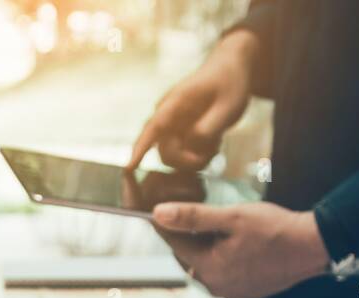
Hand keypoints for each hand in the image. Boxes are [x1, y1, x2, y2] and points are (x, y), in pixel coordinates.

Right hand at [128, 28, 258, 170]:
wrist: (230, 68)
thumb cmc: (229, 83)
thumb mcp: (228, 107)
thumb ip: (208, 130)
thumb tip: (190, 148)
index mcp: (176, 103)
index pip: (154, 128)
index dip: (140, 149)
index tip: (128, 168)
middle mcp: (168, 115)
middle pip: (166, 152)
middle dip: (188, 160)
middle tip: (214, 151)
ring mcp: (172, 125)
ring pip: (174, 156)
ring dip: (196, 157)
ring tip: (217, 143)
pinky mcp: (179, 132)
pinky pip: (182, 154)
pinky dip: (199, 154)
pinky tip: (214, 142)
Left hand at [150, 201, 328, 297]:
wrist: (311, 247)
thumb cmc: (275, 230)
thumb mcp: (232, 217)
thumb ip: (193, 217)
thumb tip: (159, 214)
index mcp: (208, 268)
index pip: (175, 244)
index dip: (165, 225)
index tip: (155, 213)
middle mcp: (215, 286)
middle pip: (189, 258)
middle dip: (187, 237)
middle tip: (188, 216)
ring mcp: (230, 293)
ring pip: (205, 266)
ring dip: (206, 249)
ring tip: (217, 229)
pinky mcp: (243, 293)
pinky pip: (222, 274)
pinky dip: (222, 260)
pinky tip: (234, 245)